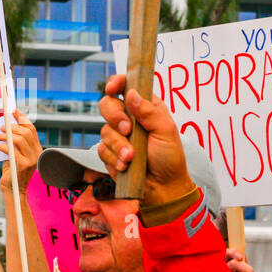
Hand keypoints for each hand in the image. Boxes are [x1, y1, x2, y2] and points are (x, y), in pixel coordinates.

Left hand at [0, 110, 41, 192]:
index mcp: (37, 150)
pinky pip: (11, 150)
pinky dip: (2, 146)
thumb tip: (8, 126)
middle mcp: (37, 154)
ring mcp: (31, 160)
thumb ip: (16, 143)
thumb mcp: (16, 154)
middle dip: (12, 127)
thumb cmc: (12, 171)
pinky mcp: (22, 166)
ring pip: (19, 140)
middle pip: (26, 132)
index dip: (22, 119)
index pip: (32, 129)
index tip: (14, 111)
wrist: (13, 190)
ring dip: (6, 136)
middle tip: (2, 128)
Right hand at [97, 74, 192, 206]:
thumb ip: (149, 111)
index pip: (126, 87)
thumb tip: (132, 93)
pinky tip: (127, 166)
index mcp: (145, 108)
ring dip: (119, 146)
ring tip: (133, 157)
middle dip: (115, 117)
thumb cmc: (170, 158)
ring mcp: (118, 136)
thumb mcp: (166, 130)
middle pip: (107, 105)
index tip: (113, 88)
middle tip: (128, 130)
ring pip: (104, 131)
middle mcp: (129, 119)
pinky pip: (102, 150)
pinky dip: (115, 158)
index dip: (116, 83)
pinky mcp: (110, 153)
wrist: (163, 188)